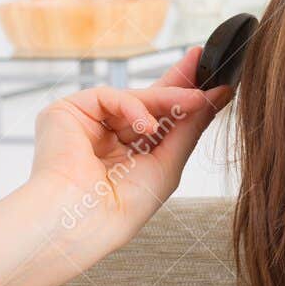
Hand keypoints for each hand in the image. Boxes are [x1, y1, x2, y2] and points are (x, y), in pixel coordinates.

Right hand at [29, 46, 233, 249]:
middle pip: (146, 102)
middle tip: (205, 65)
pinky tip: (147, 126)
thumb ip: (189, 129)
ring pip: (133, 98)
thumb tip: (217, 98)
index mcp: (127, 156)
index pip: (159, 121)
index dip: (184, 100)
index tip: (215, 84)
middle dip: (178, 85)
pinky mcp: (67, 112)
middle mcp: (105, 138)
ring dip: (167, 98)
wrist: (84, 220)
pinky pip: (109, 97)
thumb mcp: (168, 165)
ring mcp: (86, 124)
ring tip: (196, 100)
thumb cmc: (122, 207)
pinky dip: (133, 107)